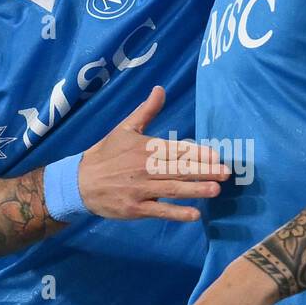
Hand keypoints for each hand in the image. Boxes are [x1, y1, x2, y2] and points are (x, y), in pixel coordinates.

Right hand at [78, 85, 229, 221]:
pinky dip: (177, 213)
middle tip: (226, 173)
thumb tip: (160, 89)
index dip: (196, 153)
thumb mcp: (124, 129)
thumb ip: (146, 111)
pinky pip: (159, 211)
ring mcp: (140, 190)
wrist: (79, 182)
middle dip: (203, 171)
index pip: (175, 149)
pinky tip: (195, 215)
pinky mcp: (135, 208)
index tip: (215, 155)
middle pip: (178, 169)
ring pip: (172, 189)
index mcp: (144, 148)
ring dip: (195, 190)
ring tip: (216, 190)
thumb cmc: (106, 154)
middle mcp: (144, 168)